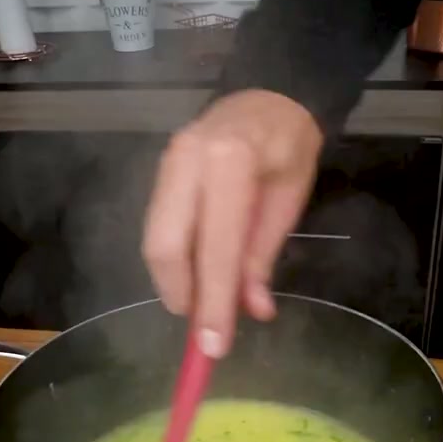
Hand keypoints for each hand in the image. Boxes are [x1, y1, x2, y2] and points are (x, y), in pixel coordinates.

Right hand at [142, 89, 323, 357]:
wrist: (268, 94)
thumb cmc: (287, 147)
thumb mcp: (288, 201)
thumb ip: (262, 256)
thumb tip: (252, 312)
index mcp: (229, 163)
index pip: (214, 249)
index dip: (212, 303)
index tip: (212, 348)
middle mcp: (187, 160)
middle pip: (166, 247)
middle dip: (181, 295)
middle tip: (201, 328)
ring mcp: (167, 164)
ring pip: (154, 241)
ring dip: (173, 283)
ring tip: (199, 305)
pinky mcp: (159, 174)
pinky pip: (156, 229)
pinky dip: (172, 263)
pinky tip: (193, 278)